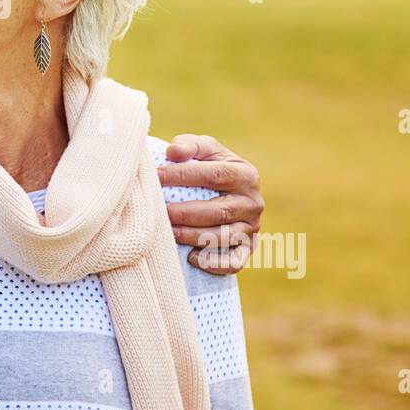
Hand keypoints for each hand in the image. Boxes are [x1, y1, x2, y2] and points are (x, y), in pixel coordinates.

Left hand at [157, 134, 263, 274]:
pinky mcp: (247, 249)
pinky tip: (190, 257)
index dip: (183, 176)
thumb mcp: (203, 150)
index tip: (156, 176)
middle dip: (185, 213)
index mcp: (245, 174)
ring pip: (223, 237)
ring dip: (193, 237)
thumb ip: (189, 146)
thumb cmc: (208, 166)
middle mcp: (253, 202)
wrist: (226, 191)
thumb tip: (173, 152)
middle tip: (160, 211)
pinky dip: (213, 263)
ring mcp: (252, 228)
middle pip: (219, 211)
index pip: (214, 175)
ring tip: (169, 232)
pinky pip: (234, 262)